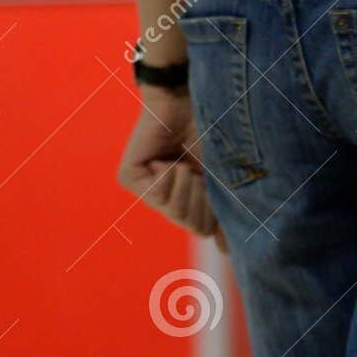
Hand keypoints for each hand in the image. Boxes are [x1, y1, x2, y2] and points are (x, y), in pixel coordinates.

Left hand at [117, 86, 223, 246]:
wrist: (188, 103)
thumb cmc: (211, 138)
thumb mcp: (224, 183)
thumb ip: (224, 217)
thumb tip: (227, 253)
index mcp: (187, 202)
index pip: (203, 230)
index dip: (214, 207)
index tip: (212, 180)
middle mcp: (165, 200)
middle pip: (191, 224)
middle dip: (201, 196)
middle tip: (195, 169)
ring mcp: (145, 191)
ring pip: (175, 212)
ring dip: (186, 184)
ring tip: (180, 162)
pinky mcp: (129, 178)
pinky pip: (156, 195)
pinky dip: (167, 175)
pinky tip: (163, 159)